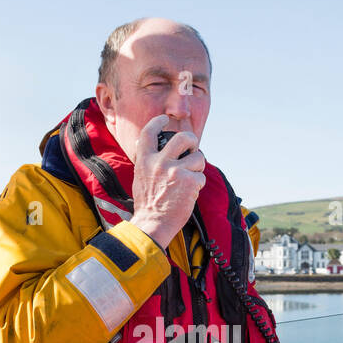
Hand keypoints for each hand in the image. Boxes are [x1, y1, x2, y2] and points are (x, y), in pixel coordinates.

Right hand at [129, 114, 206, 247]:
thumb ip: (148, 161)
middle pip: (183, 137)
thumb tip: (152, 146)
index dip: (158, 122)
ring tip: (189, 179)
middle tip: (193, 147)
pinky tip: (188, 194)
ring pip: (198, 157)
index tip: (165, 119)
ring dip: (197, 167)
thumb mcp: (141, 177)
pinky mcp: (189, 182)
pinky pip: (201, 177)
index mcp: (145, 160)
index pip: (149, 132)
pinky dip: (198, 185)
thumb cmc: (147, 203)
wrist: (153, 224)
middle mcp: (160, 162)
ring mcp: (175, 171)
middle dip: (192, 140)